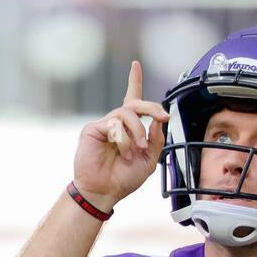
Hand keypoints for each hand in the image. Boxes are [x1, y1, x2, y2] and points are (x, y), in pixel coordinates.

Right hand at [72, 61, 168, 210]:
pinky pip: (115, 125)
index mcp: (129, 129)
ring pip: (127, 113)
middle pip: (135, 103)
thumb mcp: (149, 161)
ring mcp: (105, 124)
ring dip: (138, 131)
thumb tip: (159, 119)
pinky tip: (123, 153)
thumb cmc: (123, 178)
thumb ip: (156, 140)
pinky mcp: (94, 129)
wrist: (104, 191)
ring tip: (138, 150)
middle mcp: (117, 123)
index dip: (133, 81)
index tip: (136, 65)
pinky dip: (124, 140)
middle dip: (152, 107)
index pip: (132, 100)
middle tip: (163, 117)